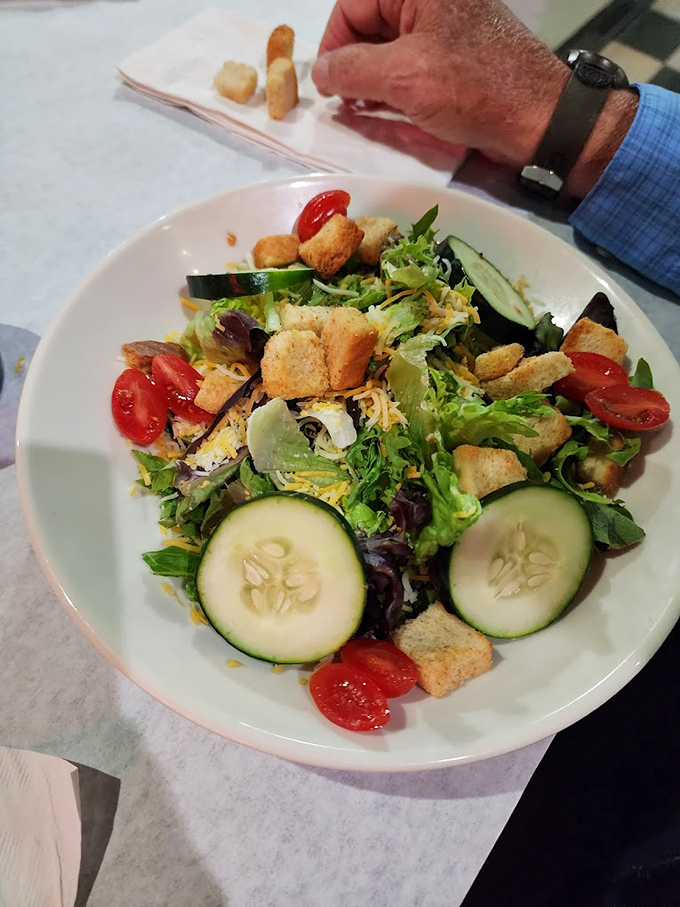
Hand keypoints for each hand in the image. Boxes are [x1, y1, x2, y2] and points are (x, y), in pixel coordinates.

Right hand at [312, 0, 637, 195]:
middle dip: (353, 65)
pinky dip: (395, 88)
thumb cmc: (475, 89)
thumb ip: (351, 70)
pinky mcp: (455, 56)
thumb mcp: (403, 77)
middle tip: (345, 103)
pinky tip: (391, 111)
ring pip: (388, 48)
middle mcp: (431, 1)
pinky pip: (411, 64)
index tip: (326, 86)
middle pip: (369, 25)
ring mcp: (445, 27)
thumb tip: (318, 74)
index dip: (332, 45)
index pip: (353, 3)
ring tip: (366, 110)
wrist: (539, 118)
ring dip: (372, 81)